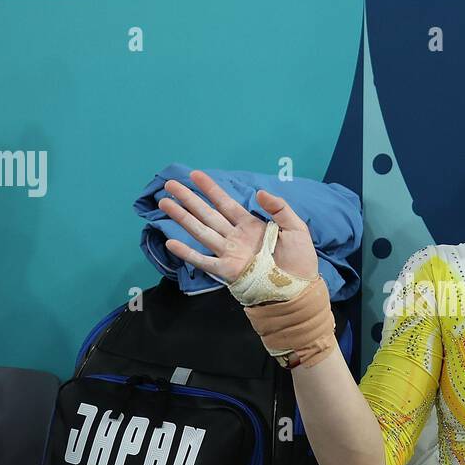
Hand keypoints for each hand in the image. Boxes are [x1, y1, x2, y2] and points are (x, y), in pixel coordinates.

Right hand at [159, 172, 318, 284]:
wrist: (299, 289)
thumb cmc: (299, 260)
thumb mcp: (296, 228)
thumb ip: (280, 208)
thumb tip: (259, 192)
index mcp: (250, 226)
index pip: (226, 203)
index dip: (211, 189)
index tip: (195, 175)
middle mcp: (235, 237)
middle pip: (207, 214)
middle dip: (188, 199)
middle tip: (169, 184)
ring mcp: (229, 253)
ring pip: (201, 231)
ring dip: (182, 218)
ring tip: (164, 203)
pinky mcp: (228, 271)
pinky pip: (204, 261)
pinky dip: (188, 253)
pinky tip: (172, 242)